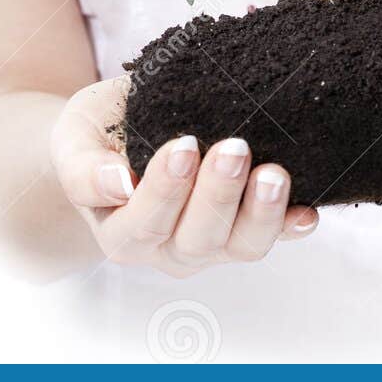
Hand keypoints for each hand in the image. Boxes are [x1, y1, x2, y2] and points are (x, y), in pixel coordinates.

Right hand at [50, 76, 319, 276]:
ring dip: (261, 213)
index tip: (183, 144)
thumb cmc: (97, 136)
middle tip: (234, 147)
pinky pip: (272, 236)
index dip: (165, 189)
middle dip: (218, 194)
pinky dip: (291, 226)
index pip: (143, 223)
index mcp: (121, 231)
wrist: (121, 133)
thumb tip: (116, 184)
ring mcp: (211, 243)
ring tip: (274, 174)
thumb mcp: (74, 138)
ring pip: (240, 245)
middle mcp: (167, 248)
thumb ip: (83, 167)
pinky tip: (307, 211)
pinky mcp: (244, 228)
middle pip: (197, 238)